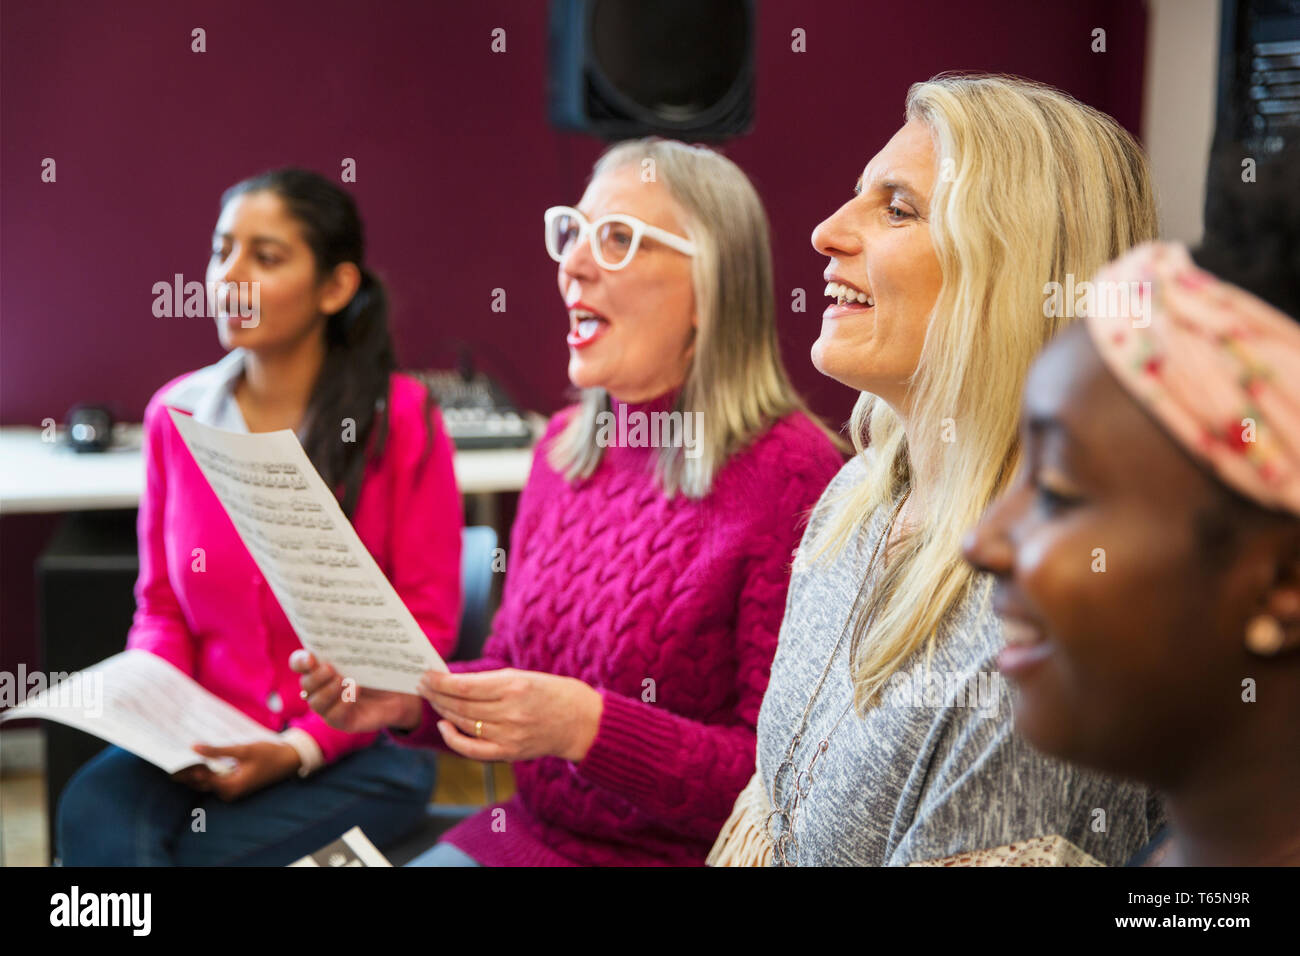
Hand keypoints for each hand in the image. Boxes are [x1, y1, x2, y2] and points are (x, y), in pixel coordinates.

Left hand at [173, 741, 300, 800]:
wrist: (289, 761)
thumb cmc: (268, 755)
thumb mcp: (243, 750)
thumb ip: (218, 751)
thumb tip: (194, 747)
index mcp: (230, 786)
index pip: (199, 778)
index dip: (185, 767)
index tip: (172, 754)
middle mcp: (228, 792)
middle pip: (200, 782)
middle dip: (187, 769)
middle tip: (172, 752)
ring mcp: (231, 789)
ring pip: (206, 781)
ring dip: (196, 769)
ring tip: (183, 753)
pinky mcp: (234, 784)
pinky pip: (215, 778)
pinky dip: (207, 769)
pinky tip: (201, 757)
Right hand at [290, 649, 422, 733]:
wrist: (401, 692)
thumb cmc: (382, 667)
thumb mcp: (371, 651)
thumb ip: (358, 640)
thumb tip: (356, 617)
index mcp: (321, 666)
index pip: (299, 663)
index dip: (300, 661)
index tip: (311, 657)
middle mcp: (320, 687)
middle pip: (305, 683)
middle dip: (316, 676)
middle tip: (331, 668)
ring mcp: (329, 705)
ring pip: (315, 702)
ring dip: (327, 691)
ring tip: (344, 681)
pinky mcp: (341, 720)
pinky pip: (333, 717)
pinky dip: (342, 704)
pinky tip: (353, 692)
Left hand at [418, 668, 602, 762]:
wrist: (582, 722)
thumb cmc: (553, 693)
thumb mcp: (523, 676)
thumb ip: (490, 681)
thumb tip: (454, 681)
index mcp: (514, 687)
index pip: (465, 686)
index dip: (440, 682)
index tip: (426, 675)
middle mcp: (510, 712)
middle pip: (460, 705)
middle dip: (436, 694)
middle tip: (422, 685)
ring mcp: (509, 735)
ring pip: (464, 723)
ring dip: (443, 710)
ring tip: (433, 699)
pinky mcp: (510, 753)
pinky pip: (473, 749)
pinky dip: (454, 738)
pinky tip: (445, 726)